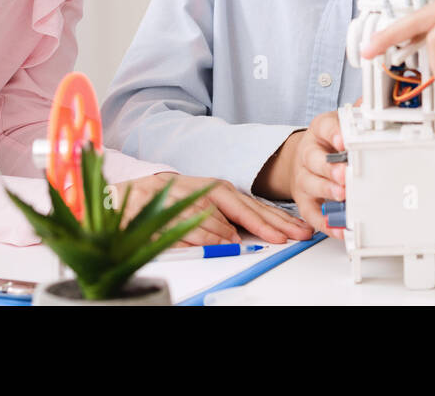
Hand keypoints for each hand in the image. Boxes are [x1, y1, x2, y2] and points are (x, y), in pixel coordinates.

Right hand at [115, 173, 312, 245]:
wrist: (139, 191)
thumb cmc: (179, 197)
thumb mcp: (210, 203)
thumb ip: (233, 216)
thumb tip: (256, 231)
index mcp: (222, 191)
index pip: (255, 208)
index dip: (277, 221)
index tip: (295, 231)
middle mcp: (210, 194)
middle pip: (245, 212)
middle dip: (269, 227)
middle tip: (288, 238)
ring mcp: (191, 202)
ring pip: (217, 221)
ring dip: (233, 233)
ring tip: (246, 243)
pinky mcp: (169, 214)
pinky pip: (191, 228)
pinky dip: (206, 237)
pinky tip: (219, 243)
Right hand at [288, 111, 347, 239]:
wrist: (305, 160)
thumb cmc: (328, 142)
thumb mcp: (341, 122)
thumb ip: (357, 114)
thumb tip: (371, 102)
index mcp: (319, 131)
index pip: (324, 127)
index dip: (334, 133)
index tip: (342, 139)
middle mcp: (307, 154)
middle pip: (313, 159)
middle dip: (330, 168)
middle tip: (344, 174)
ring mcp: (304, 178)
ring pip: (311, 185)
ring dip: (327, 191)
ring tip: (342, 195)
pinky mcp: (304, 202)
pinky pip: (312, 214)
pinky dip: (326, 223)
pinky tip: (340, 228)